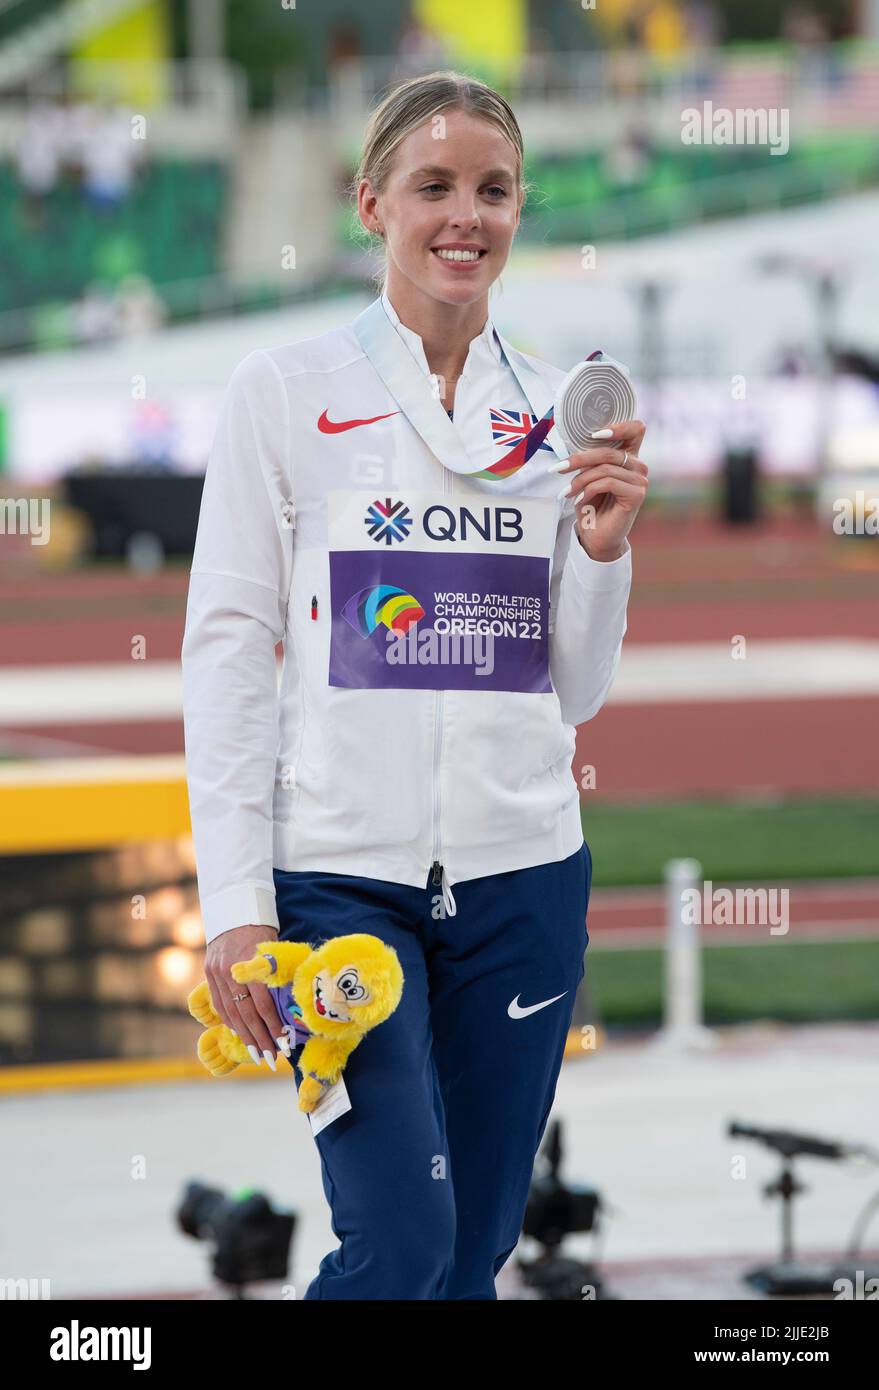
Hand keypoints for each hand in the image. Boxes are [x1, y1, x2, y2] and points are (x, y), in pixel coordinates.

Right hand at [205, 924, 281, 1067]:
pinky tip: (240, 1034)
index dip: (273, 1027)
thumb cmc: (261, 927)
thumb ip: (274, 976)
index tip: (284, 1045)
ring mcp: (216, 973)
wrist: (233, 906)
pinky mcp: (209, 973)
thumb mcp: (271, 948)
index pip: (262, 1005)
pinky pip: (219, 1004)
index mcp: (250, 965)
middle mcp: (230, 972)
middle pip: (246, 1014)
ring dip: (245, 1037)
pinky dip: (230, 1021)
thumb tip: (289, 1007)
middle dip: (260, 1040)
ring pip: (231, 1013)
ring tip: (258, 1055)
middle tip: (272, 1060)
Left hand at [554, 419, 647, 560]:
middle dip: (579, 459)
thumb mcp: (588, 476)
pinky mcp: (637, 495)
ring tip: (567, 492)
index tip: (593, 435)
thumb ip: (590, 459)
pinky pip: (608, 482)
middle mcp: (638, 466)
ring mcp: (640, 481)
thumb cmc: (591, 505)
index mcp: (629, 457)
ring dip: (580, 480)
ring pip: (605, 468)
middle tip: (558, 468)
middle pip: (609, 451)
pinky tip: (579, 500)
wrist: (596, 536)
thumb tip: (575, 443)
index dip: (619, 426)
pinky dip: (588, 490)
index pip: (636, 429)